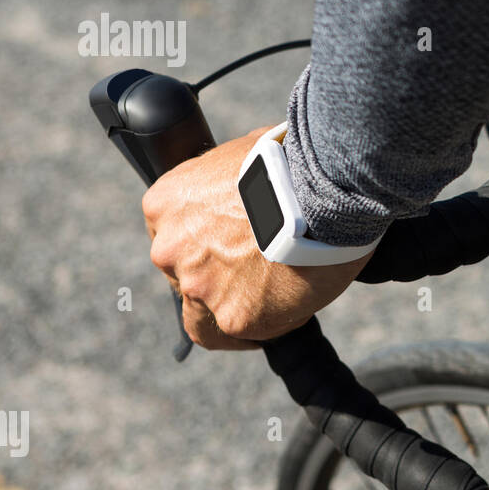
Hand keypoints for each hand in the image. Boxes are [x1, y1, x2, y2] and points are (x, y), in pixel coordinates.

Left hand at [142, 126, 371, 349]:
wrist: (323, 185)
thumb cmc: (293, 161)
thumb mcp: (240, 157)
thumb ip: (227, 184)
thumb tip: (249, 187)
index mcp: (165, 205)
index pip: (172, 242)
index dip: (201, 252)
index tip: (226, 255)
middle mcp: (170, 249)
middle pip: (186, 280)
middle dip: (218, 280)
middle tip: (258, 274)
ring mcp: (200, 286)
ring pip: (209, 317)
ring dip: (241, 307)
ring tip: (282, 294)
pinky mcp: (236, 316)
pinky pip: (249, 333)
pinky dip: (271, 323)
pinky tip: (295, 305)